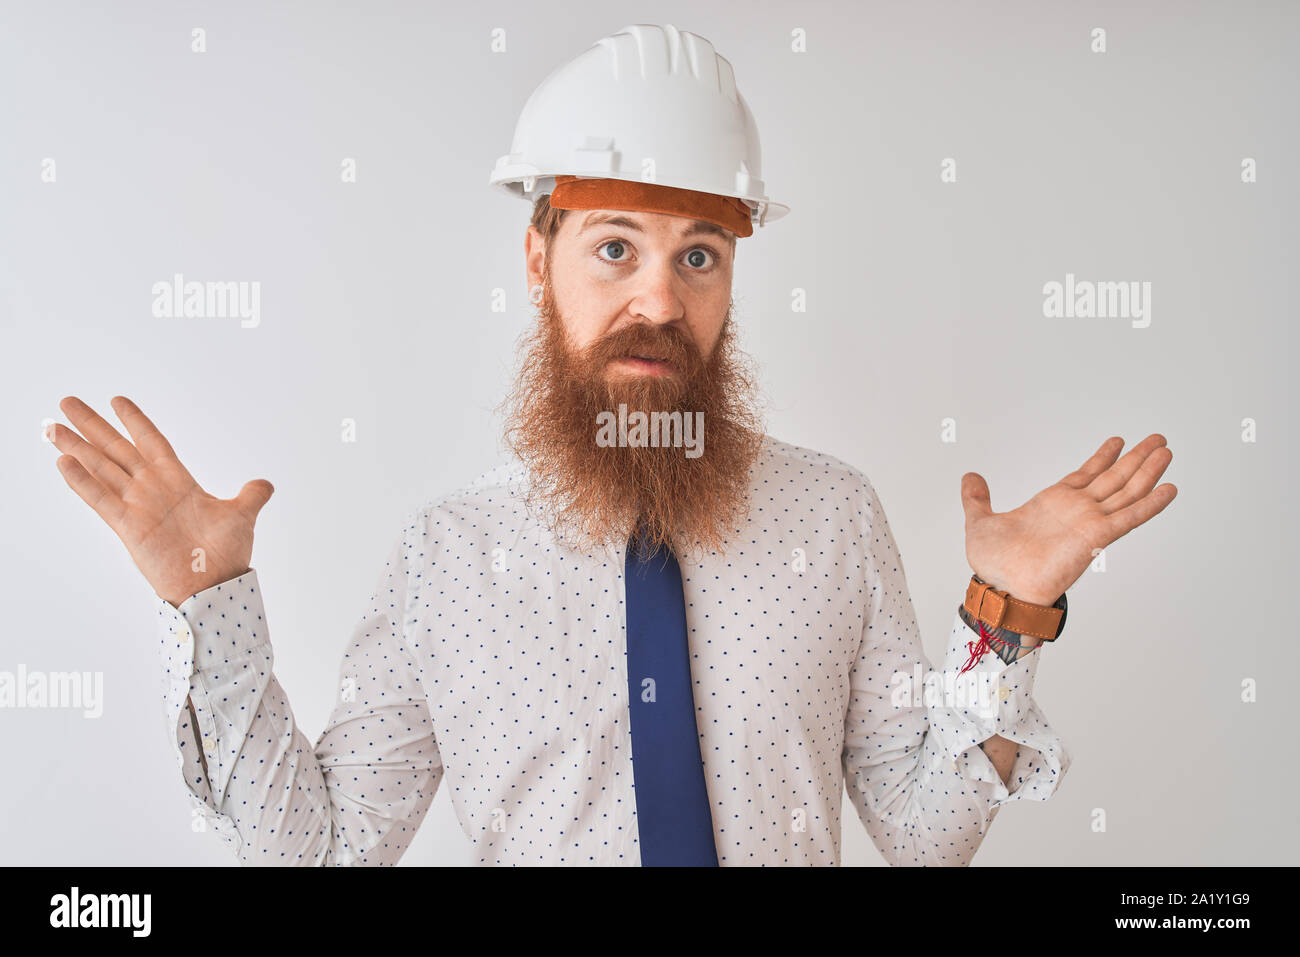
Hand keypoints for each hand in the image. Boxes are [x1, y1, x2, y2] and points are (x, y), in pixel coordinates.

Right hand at [48, 395, 273, 606]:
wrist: (214, 584)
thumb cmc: (226, 553)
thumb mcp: (242, 515)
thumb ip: (251, 496)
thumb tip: (264, 485)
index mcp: (178, 481)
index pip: (151, 442)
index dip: (135, 422)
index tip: (116, 401)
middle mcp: (153, 489)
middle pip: (117, 449)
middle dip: (93, 426)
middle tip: (68, 402)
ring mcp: (138, 506)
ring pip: (101, 469)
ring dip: (77, 448)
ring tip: (52, 426)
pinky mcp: (128, 526)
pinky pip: (101, 499)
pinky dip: (82, 481)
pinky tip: (64, 462)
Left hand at [960, 434, 1176, 605]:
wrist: (1002, 589)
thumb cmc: (994, 565)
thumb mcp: (979, 521)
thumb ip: (976, 498)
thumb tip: (969, 477)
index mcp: (1052, 504)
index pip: (1085, 475)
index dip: (1102, 458)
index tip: (1118, 441)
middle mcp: (1076, 511)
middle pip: (1114, 478)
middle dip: (1136, 458)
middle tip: (1158, 438)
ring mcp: (1089, 522)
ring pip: (1126, 490)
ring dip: (1148, 471)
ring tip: (1165, 449)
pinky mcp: (1097, 537)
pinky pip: (1129, 516)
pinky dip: (1151, 504)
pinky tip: (1169, 488)